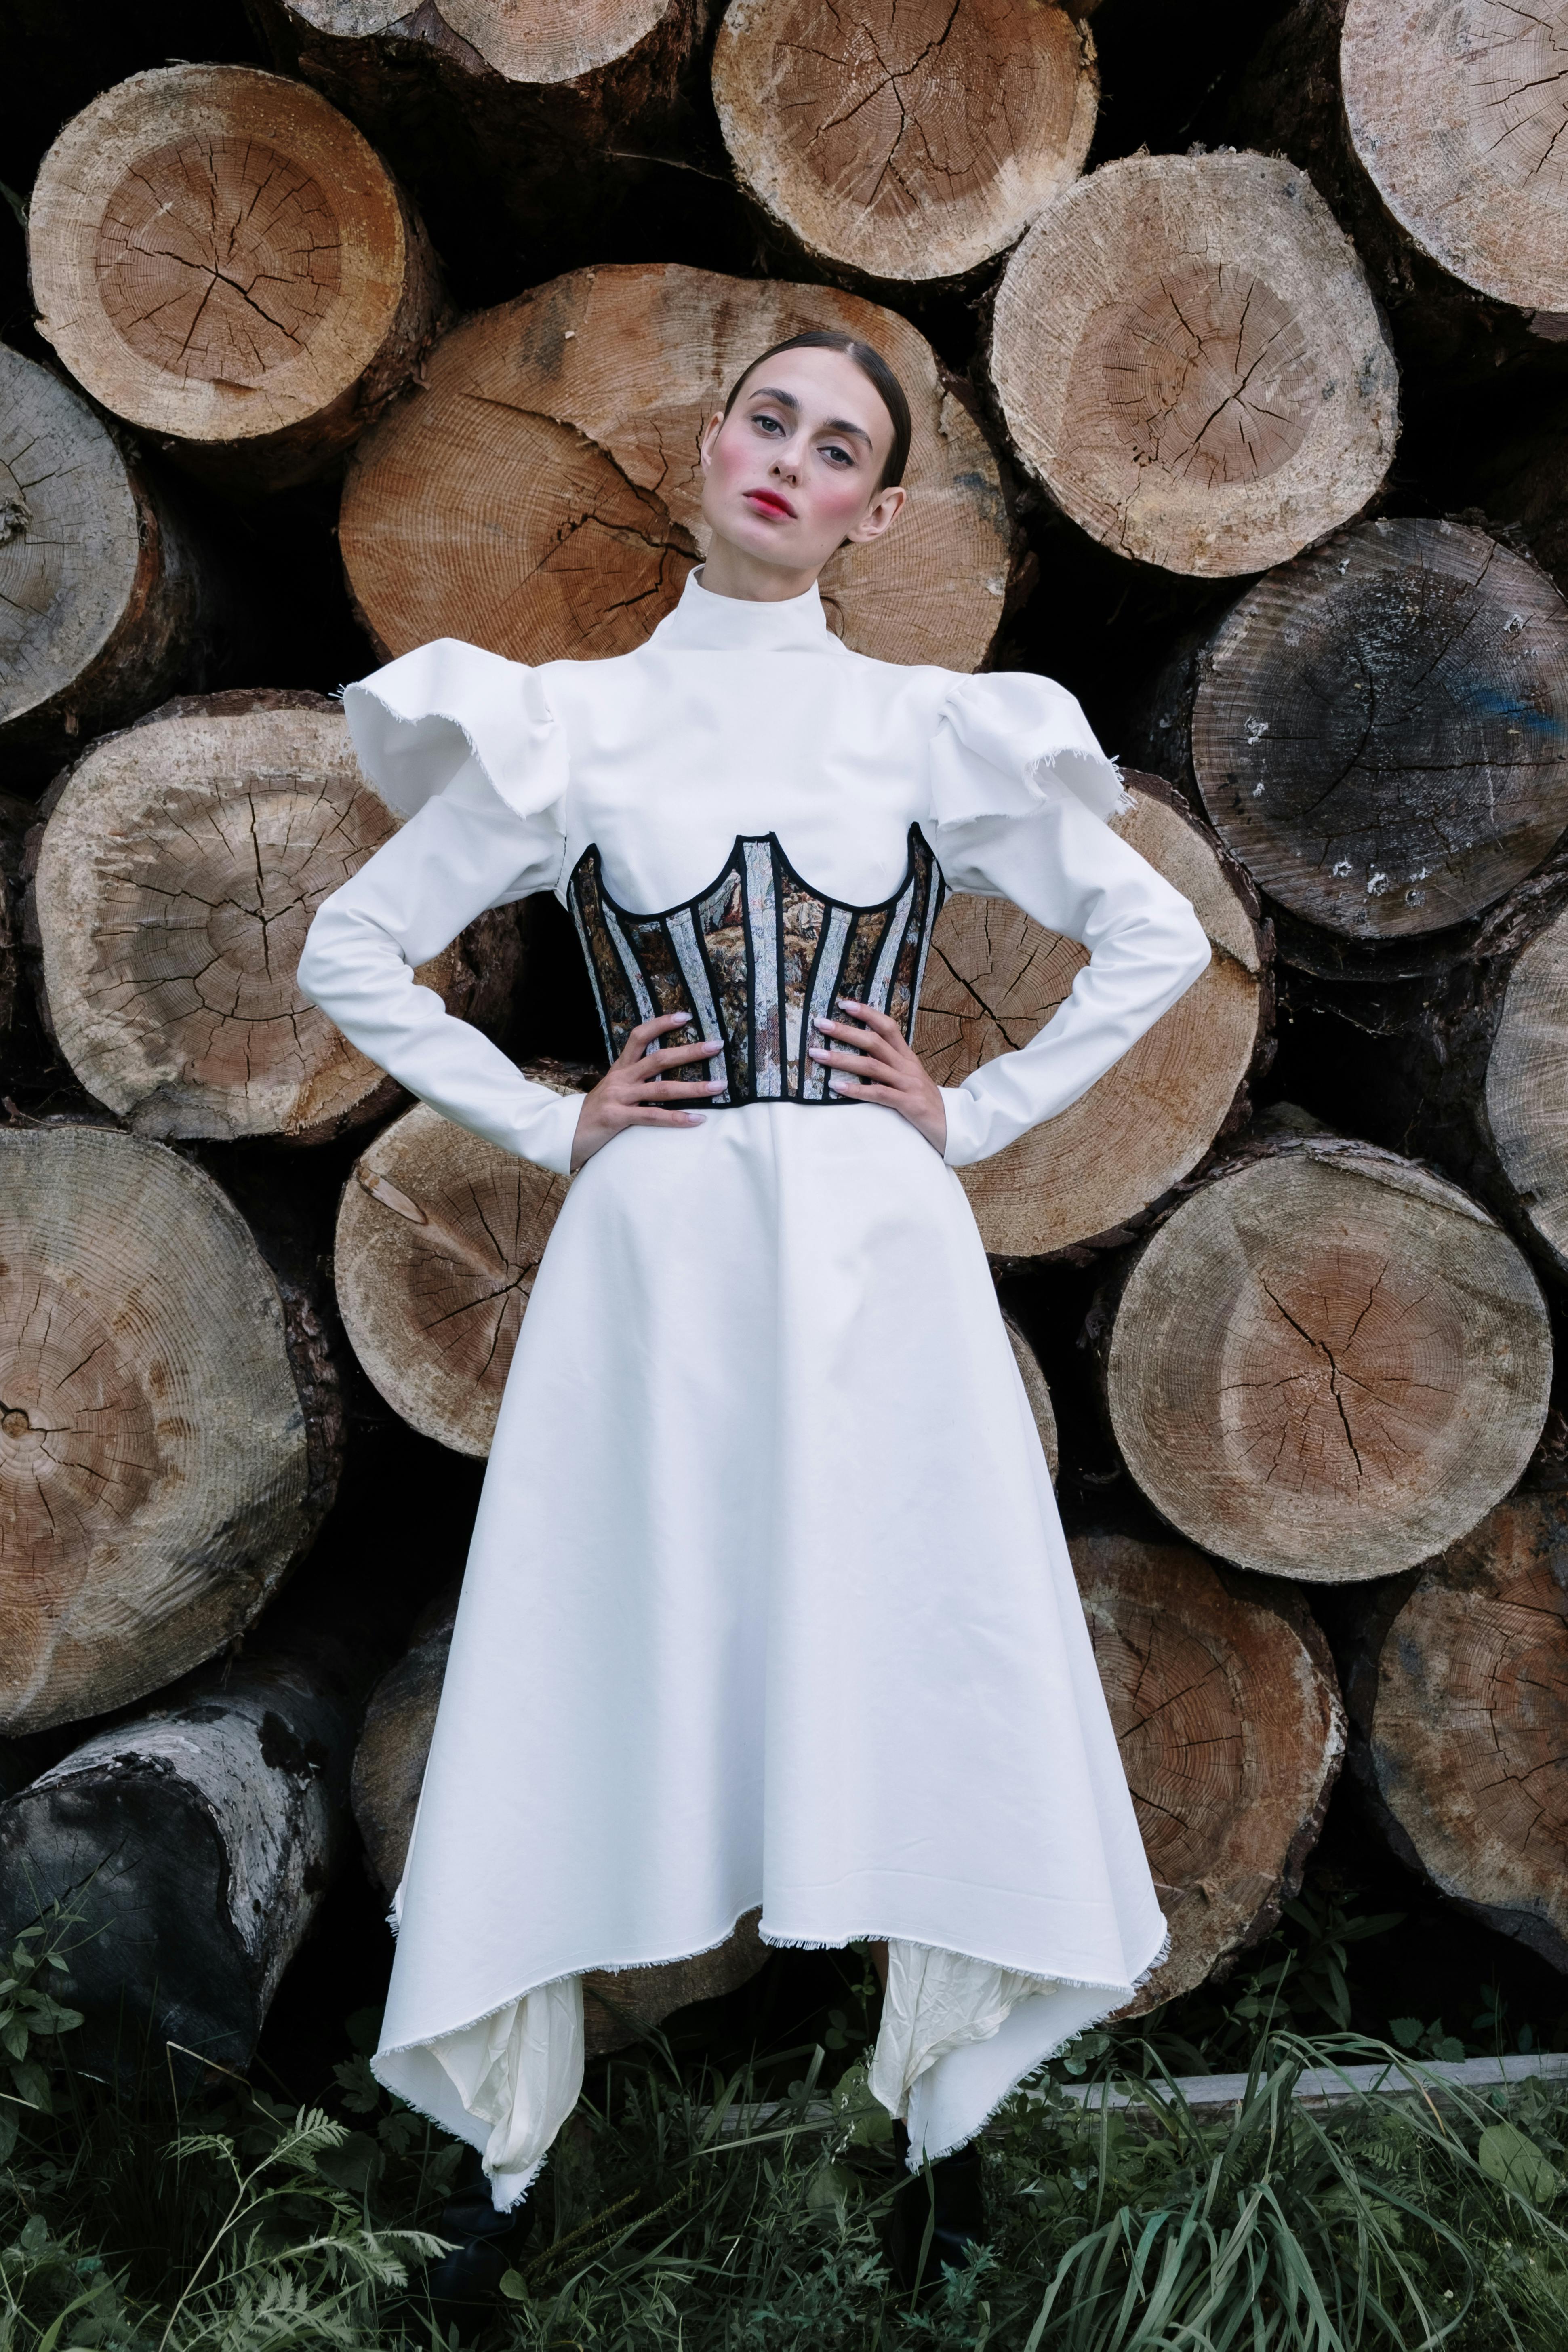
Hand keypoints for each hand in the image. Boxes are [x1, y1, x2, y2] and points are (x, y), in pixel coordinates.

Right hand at [569, 1012, 725, 1171]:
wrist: (565, 1136)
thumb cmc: (594, 1115)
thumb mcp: (613, 1092)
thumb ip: (633, 1082)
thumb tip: (661, 1077)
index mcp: (619, 1069)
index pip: (639, 1036)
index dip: (661, 1023)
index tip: (685, 1016)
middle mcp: (620, 1079)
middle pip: (659, 1058)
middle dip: (690, 1051)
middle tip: (717, 1045)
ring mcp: (618, 1097)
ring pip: (662, 1088)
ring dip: (694, 1088)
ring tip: (719, 1086)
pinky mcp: (617, 1118)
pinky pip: (652, 1117)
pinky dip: (677, 1119)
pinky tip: (698, 1120)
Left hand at [807, 998, 946, 1153]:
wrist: (954, 1128)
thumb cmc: (926, 1105)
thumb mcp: (910, 1080)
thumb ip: (891, 1066)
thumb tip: (863, 1056)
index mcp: (908, 1058)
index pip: (888, 1027)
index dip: (868, 1013)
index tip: (845, 1004)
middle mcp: (908, 1067)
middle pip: (874, 1042)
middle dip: (845, 1031)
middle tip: (820, 1023)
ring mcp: (909, 1085)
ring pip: (872, 1066)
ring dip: (842, 1058)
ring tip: (817, 1054)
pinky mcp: (910, 1105)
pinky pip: (879, 1094)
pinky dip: (856, 1090)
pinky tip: (835, 1086)